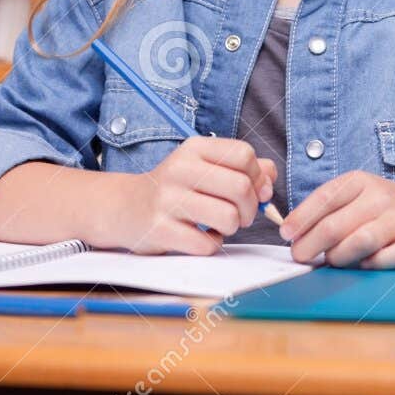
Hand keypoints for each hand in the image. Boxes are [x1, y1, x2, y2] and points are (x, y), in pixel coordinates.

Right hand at [114, 137, 276, 255]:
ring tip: (219, 225)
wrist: (125, 207)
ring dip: (232, 228)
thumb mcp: (203, 166)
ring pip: (229, 218)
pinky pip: (208, 244)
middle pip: (241, 187)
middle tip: (241, 215)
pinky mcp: (161, 230)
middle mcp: (180, 170)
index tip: (253, 189)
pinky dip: (211, 244)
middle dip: (250, 208)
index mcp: (193, 149)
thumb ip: (242, 167)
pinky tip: (199, 236)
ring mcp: (169, 200)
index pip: (244, 154)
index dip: (258, 176)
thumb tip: (270, 179)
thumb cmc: (175, 188)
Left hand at [280, 171, 394, 267]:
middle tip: (300, 256)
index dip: (301, 218)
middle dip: (310, 245)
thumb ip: (327, 210)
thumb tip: (292, 233)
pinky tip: (361, 264)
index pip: (324, 198)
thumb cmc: (383, 209)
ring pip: (358, 243)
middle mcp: (380, 197)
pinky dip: (368, 265)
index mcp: (360, 182)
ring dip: (337, 257)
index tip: (286, 234)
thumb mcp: (357, 196)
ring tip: (331, 261)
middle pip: (335, 226)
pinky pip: (383, 260)